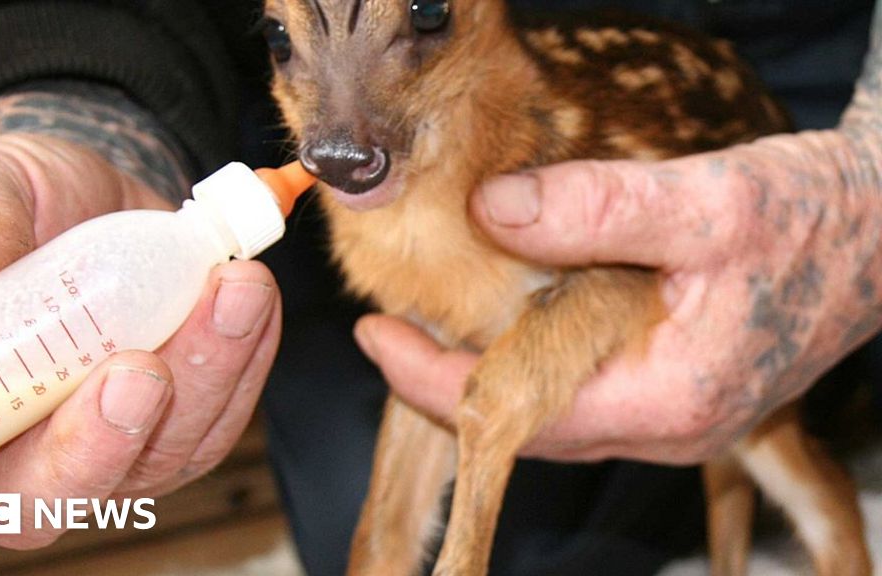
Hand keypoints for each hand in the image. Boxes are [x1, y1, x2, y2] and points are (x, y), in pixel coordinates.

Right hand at [0, 133, 280, 547]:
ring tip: (234, 290)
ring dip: (202, 383)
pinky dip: (243, 362)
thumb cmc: (16, 203)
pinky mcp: (173, 424)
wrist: (92, 195)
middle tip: (138, 370)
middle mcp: (13, 440)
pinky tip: (251, 298)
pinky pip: (216, 421)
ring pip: (154, 459)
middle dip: (99, 446)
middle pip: (48, 495)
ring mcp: (103, 441)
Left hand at [354, 130, 881, 463]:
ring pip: (554, 415)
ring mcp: (677, 415)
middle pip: (528, 428)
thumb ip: (597, 207)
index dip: (435, 380)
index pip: (520, 414)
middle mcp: (671, 424)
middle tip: (389, 330)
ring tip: (431, 326)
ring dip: (489, 376)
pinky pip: (584, 393)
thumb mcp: (707, 201)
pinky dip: (533, 363)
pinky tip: (509, 321)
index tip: (377, 335)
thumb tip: (492, 211)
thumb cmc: (814, 218)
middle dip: (449, 384)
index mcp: (672, 396)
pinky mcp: (680, 389)